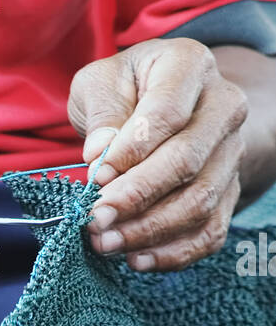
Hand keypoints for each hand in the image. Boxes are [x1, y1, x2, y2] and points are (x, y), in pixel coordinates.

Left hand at [68, 38, 247, 271]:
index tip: (95, 177)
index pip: (167, 112)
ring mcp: (231, 152)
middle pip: (187, 161)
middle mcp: (223, 107)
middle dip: (137, 197)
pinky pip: (211, 231)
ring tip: (105, 244)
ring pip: (200, 201)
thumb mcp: (99, 83)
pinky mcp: (228, 190)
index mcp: (189, 66)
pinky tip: (136, 260)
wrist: (160, 102)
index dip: (131, 150)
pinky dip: (174, 253)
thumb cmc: (123, 90)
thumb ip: (101, 112)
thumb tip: (100, 155)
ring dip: (149, 231)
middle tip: (95, 220)